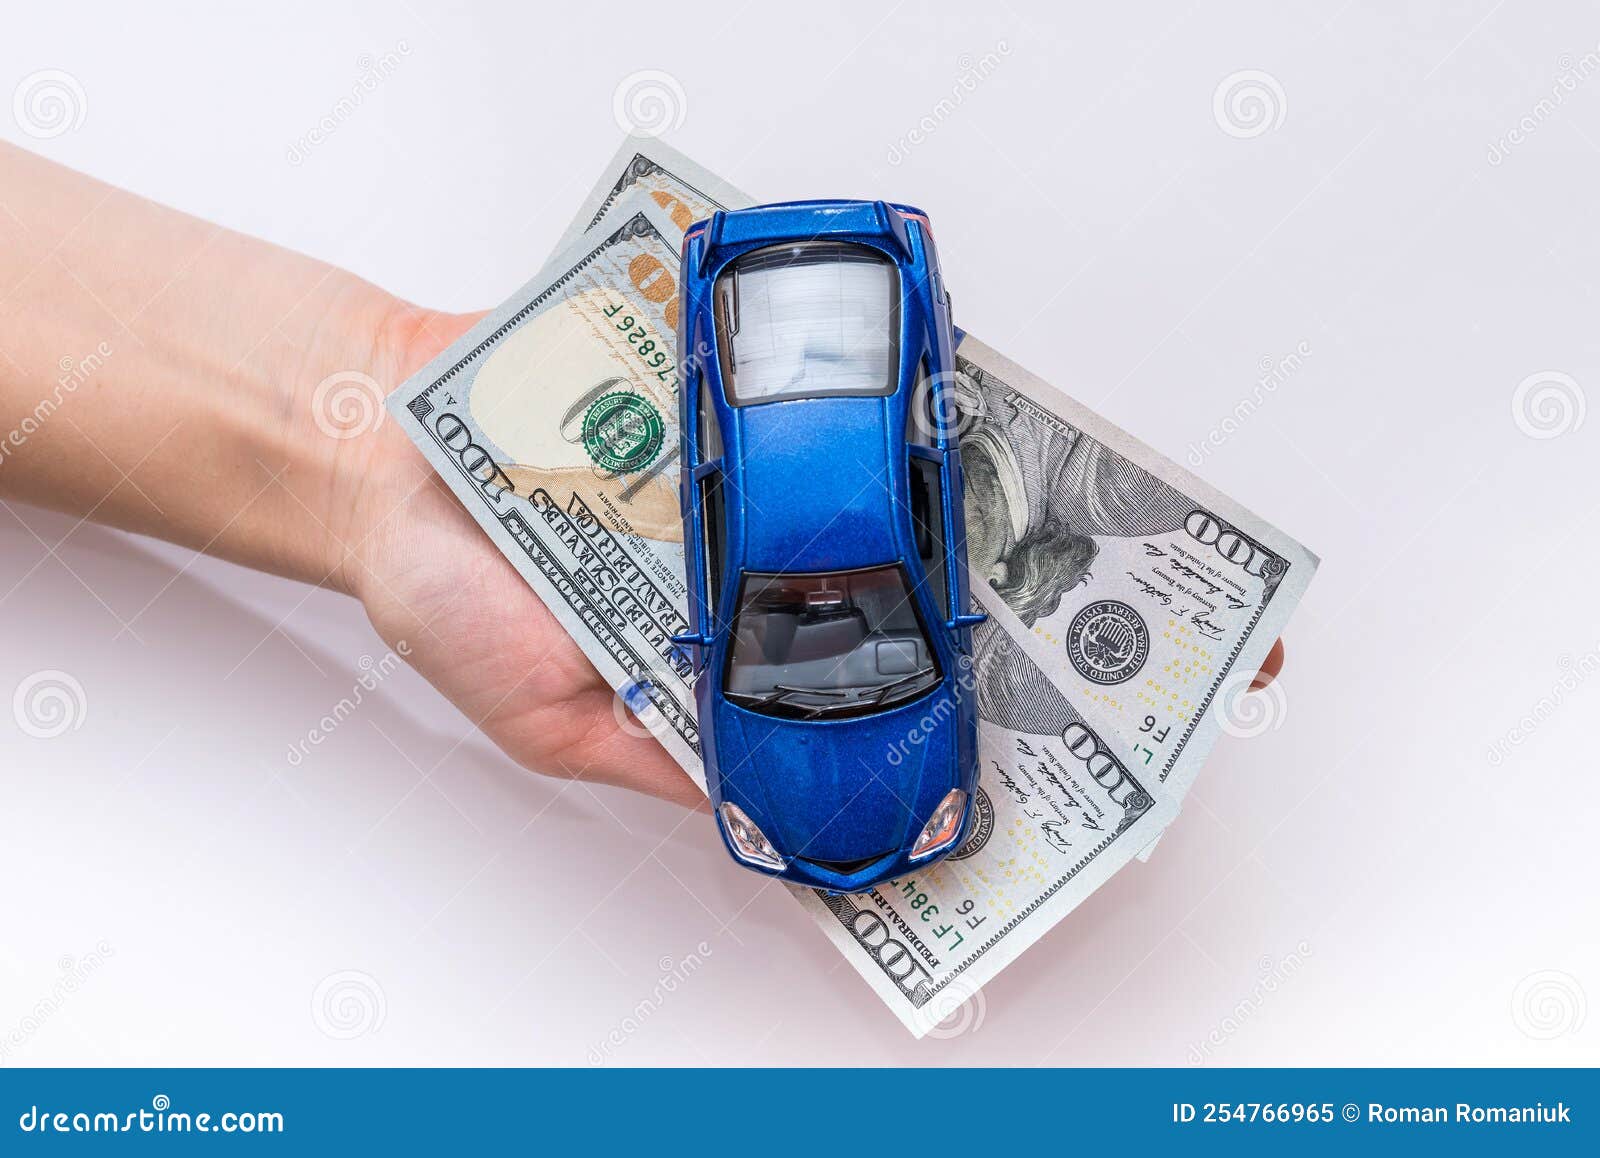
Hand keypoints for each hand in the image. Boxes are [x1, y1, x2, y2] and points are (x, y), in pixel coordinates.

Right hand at [335, 301, 1285, 806]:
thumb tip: (770, 803)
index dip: (988, 725)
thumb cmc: (454, 597)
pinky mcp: (729, 394)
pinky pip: (825, 385)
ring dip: (994, 498)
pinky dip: (893, 385)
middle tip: (1153, 635)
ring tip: (1103, 528)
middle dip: (1041, 610)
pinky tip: (969, 400)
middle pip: (921, 584)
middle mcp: (766, 561)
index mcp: (741, 650)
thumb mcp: (557, 724)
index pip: (885, 695)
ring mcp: (756, 475)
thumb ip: (666, 759)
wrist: (382, 456)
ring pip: (897, 481)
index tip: (1092, 753)